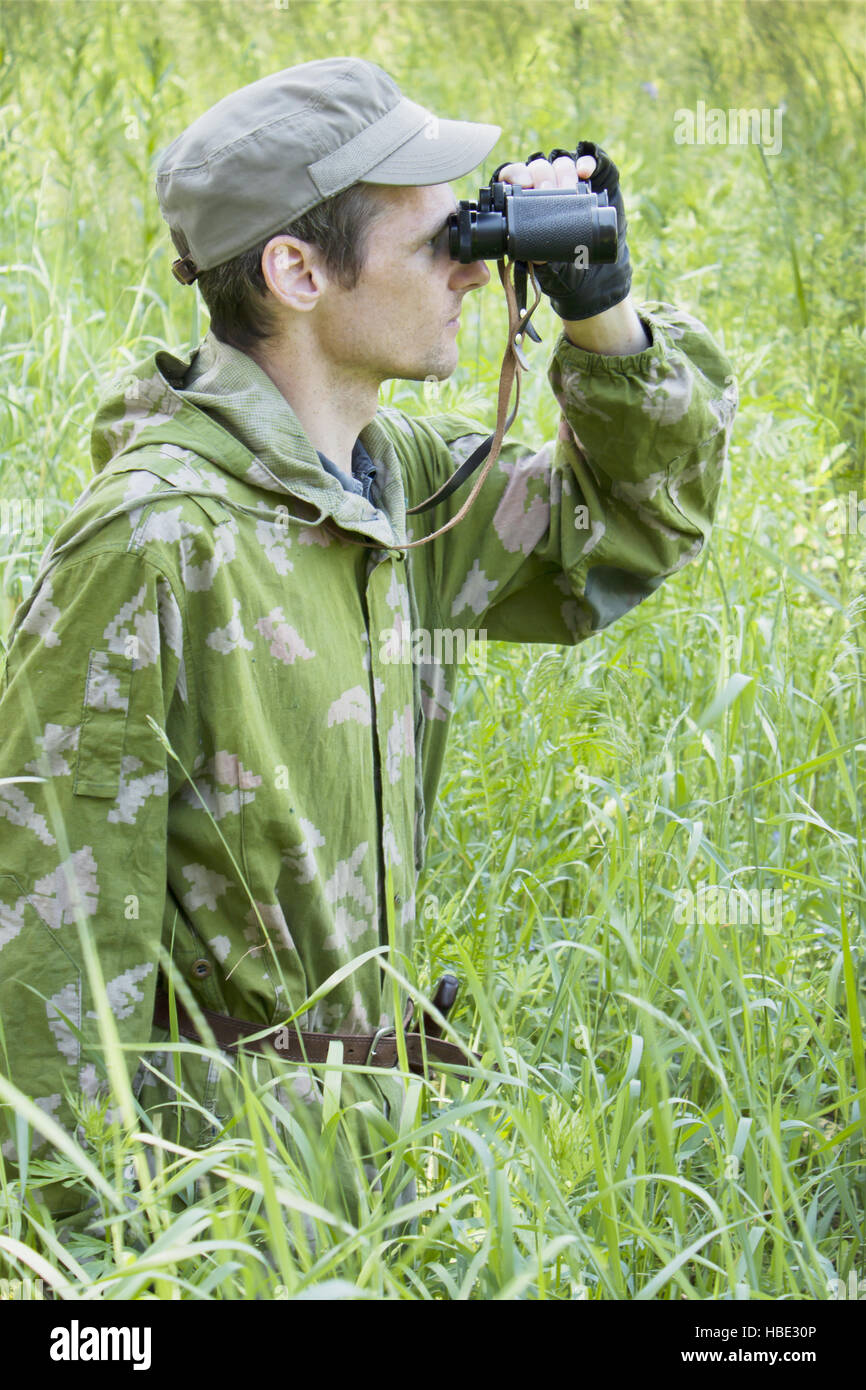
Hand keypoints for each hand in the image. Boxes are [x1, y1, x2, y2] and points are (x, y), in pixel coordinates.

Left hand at [493, 142, 632, 322]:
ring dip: (563, 172)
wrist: (586, 249)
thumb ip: (539, 251)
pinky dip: (586, 162)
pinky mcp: (586, 174)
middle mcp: (542, 180)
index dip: (517, 175)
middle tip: (548, 192)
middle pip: (539, 167)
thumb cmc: (556, 247)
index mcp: (524, 195)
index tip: (524, 184)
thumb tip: (538, 256)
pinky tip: (585, 172)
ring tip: (570, 189)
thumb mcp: (544, 250)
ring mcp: (564, 176)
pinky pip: (586, 160)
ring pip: (560, 162)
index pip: (514, 174)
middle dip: (543, 177)